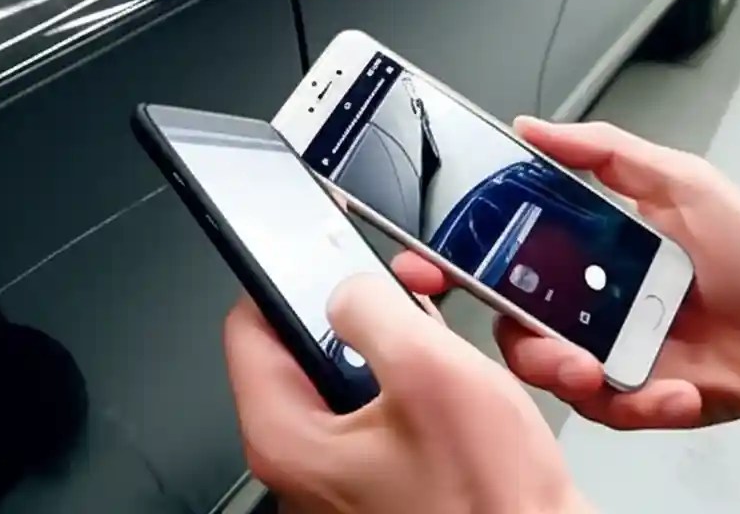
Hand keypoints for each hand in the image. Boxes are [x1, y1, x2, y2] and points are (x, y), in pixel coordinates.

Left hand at [224, 272, 588, 513]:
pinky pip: (392, 405)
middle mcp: (307, 460)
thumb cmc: (490, 502)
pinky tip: (463, 388)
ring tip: (449, 349)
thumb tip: (349, 286)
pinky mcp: (390, 476)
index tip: (328, 251)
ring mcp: (348, 472)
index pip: (249, 327)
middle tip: (411, 297)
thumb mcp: (430, 373)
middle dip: (366, 312)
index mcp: (288, 438)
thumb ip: (371, 309)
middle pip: (310, 345)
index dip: (290, 276)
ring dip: (407, 344)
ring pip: (359, 372)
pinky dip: (425, 382)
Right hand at [482, 117, 739, 427]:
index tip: (450, 269)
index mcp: (584, 254)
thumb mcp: (678, 181)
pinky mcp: (636, 399)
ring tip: (596, 371)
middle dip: (524, 341)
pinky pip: (609, 412)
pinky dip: (637, 404)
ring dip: (565, 375)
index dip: (474, 268)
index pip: (508, 261)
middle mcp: (586, 306)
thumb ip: (604, 151)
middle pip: (515, 327)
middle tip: (552, 342)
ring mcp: (607, 354)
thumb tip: (535, 128)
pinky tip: (677, 389)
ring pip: (550, 375)